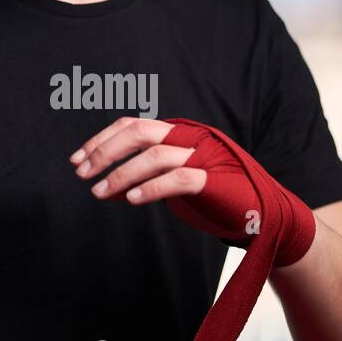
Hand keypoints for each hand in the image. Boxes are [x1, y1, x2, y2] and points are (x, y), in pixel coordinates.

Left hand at [69, 114, 261, 244]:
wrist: (264, 214)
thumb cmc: (217, 197)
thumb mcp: (177, 180)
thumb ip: (150, 174)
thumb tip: (110, 181)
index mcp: (179, 134)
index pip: (133, 126)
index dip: (102, 140)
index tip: (77, 160)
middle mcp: (190, 138)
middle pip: (139, 132)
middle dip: (105, 150)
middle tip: (82, 173)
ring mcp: (204, 157)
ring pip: (154, 155)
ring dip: (122, 174)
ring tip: (100, 192)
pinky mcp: (215, 181)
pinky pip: (178, 179)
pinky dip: (151, 188)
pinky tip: (131, 199)